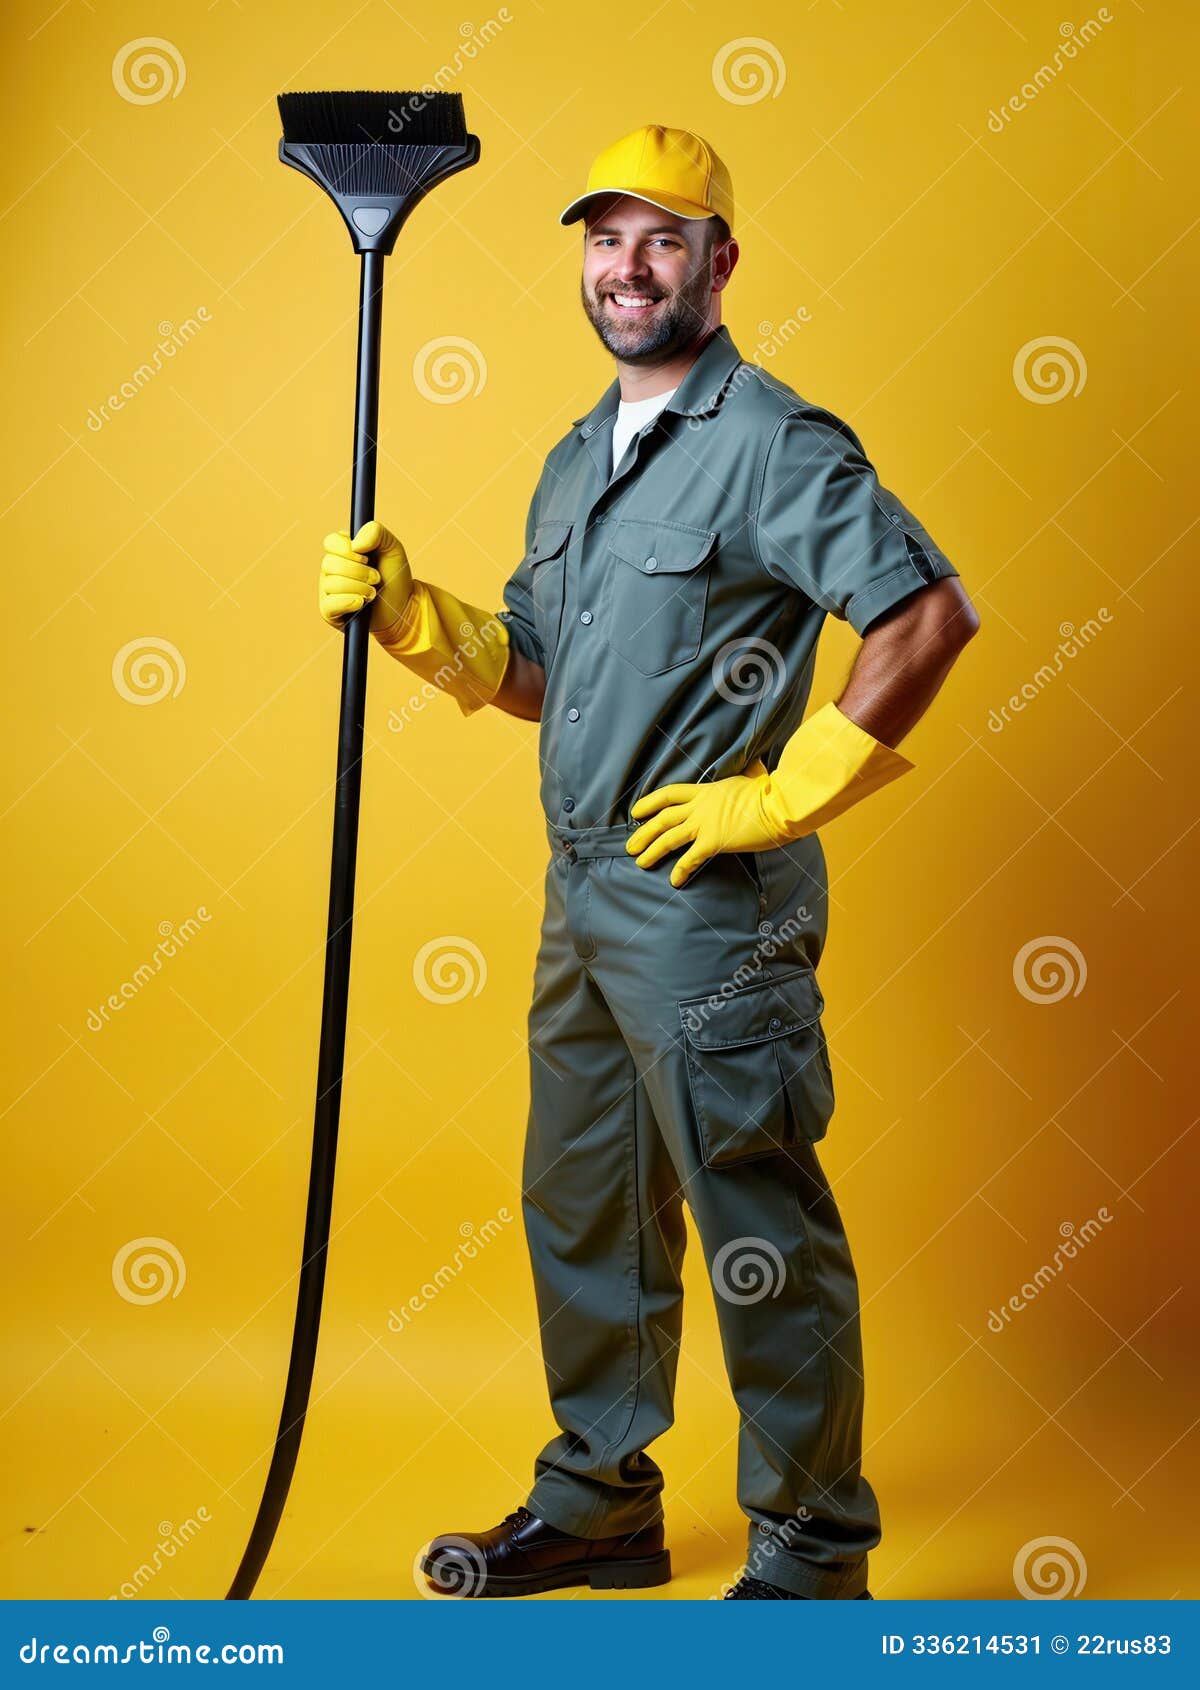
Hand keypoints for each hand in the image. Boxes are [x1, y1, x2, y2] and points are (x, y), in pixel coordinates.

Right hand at [319, 519, 413, 643]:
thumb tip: (355, 544)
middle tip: (376, 578)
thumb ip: (376, 532)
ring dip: (359, 588)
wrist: (404, 608)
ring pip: (332, 584)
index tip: (367, 557)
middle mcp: (330, 569)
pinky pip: (329, 605)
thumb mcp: (392, 548)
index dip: (348, 550)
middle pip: (329, 563)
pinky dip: (348, 602)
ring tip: (374, 593)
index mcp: (341, 551)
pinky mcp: (328, 612)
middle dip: (359, 572)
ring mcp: (327, 590)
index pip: (331, 542)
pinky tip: (361, 604)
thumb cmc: (394, 578)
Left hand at [626, 774, 784, 888]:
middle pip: (662, 818)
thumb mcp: (754, 777)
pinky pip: (691, 858)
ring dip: (652, 850)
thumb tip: (756, 764)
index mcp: (706, 791)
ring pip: (669, 837)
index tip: (636, 812)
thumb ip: (749, 772)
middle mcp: (700, 807)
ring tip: (640, 862)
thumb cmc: (772, 792)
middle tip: (630, 845)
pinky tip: (674, 881)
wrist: (780, 805)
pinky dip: (680, 870)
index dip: (649, 802)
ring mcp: (705, 824)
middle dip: (644, 832)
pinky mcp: (714, 841)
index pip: (670, 794)